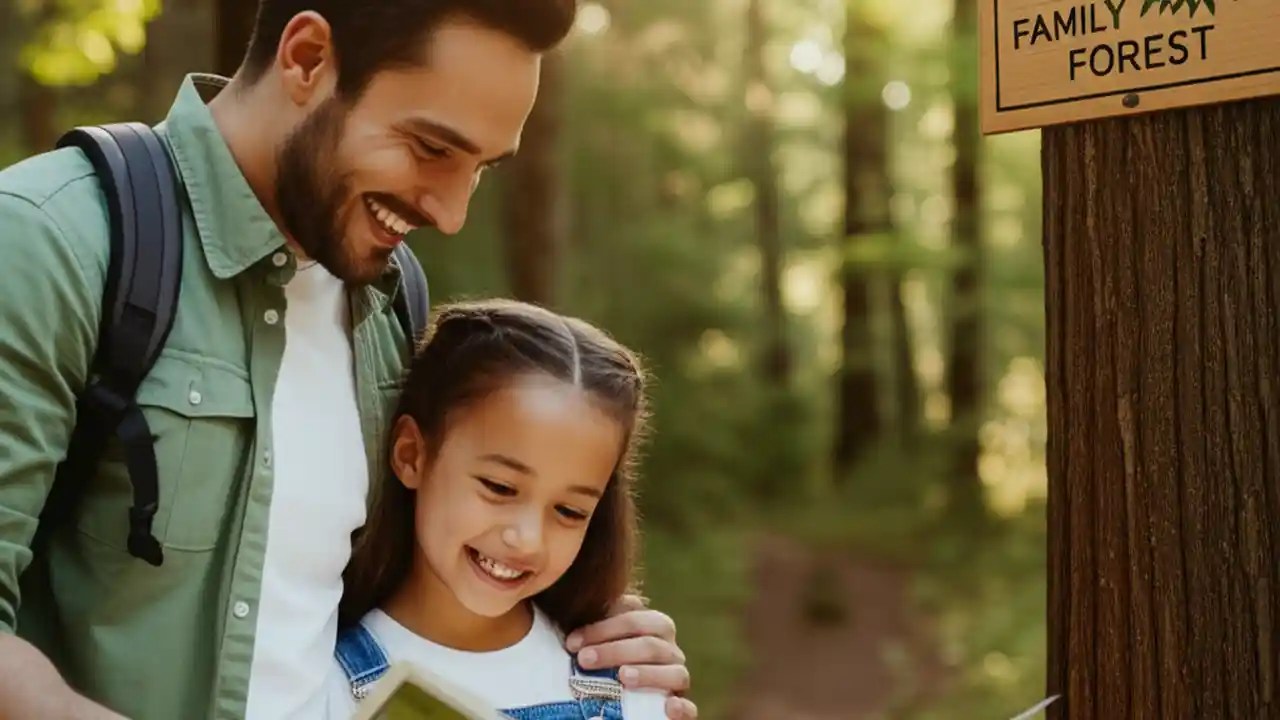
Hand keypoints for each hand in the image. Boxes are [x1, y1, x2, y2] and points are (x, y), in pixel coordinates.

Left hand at [565, 595, 696, 718]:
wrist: (625, 694)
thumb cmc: (608, 662)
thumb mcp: (603, 641)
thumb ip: (598, 628)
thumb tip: (573, 610)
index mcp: (655, 626)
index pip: (633, 619)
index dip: (602, 628)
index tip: (572, 642)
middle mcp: (670, 650)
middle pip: (650, 644)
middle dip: (615, 650)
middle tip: (584, 659)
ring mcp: (678, 678)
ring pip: (675, 672)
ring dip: (648, 673)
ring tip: (623, 677)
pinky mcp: (682, 707)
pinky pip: (689, 707)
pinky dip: (681, 708)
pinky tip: (668, 707)